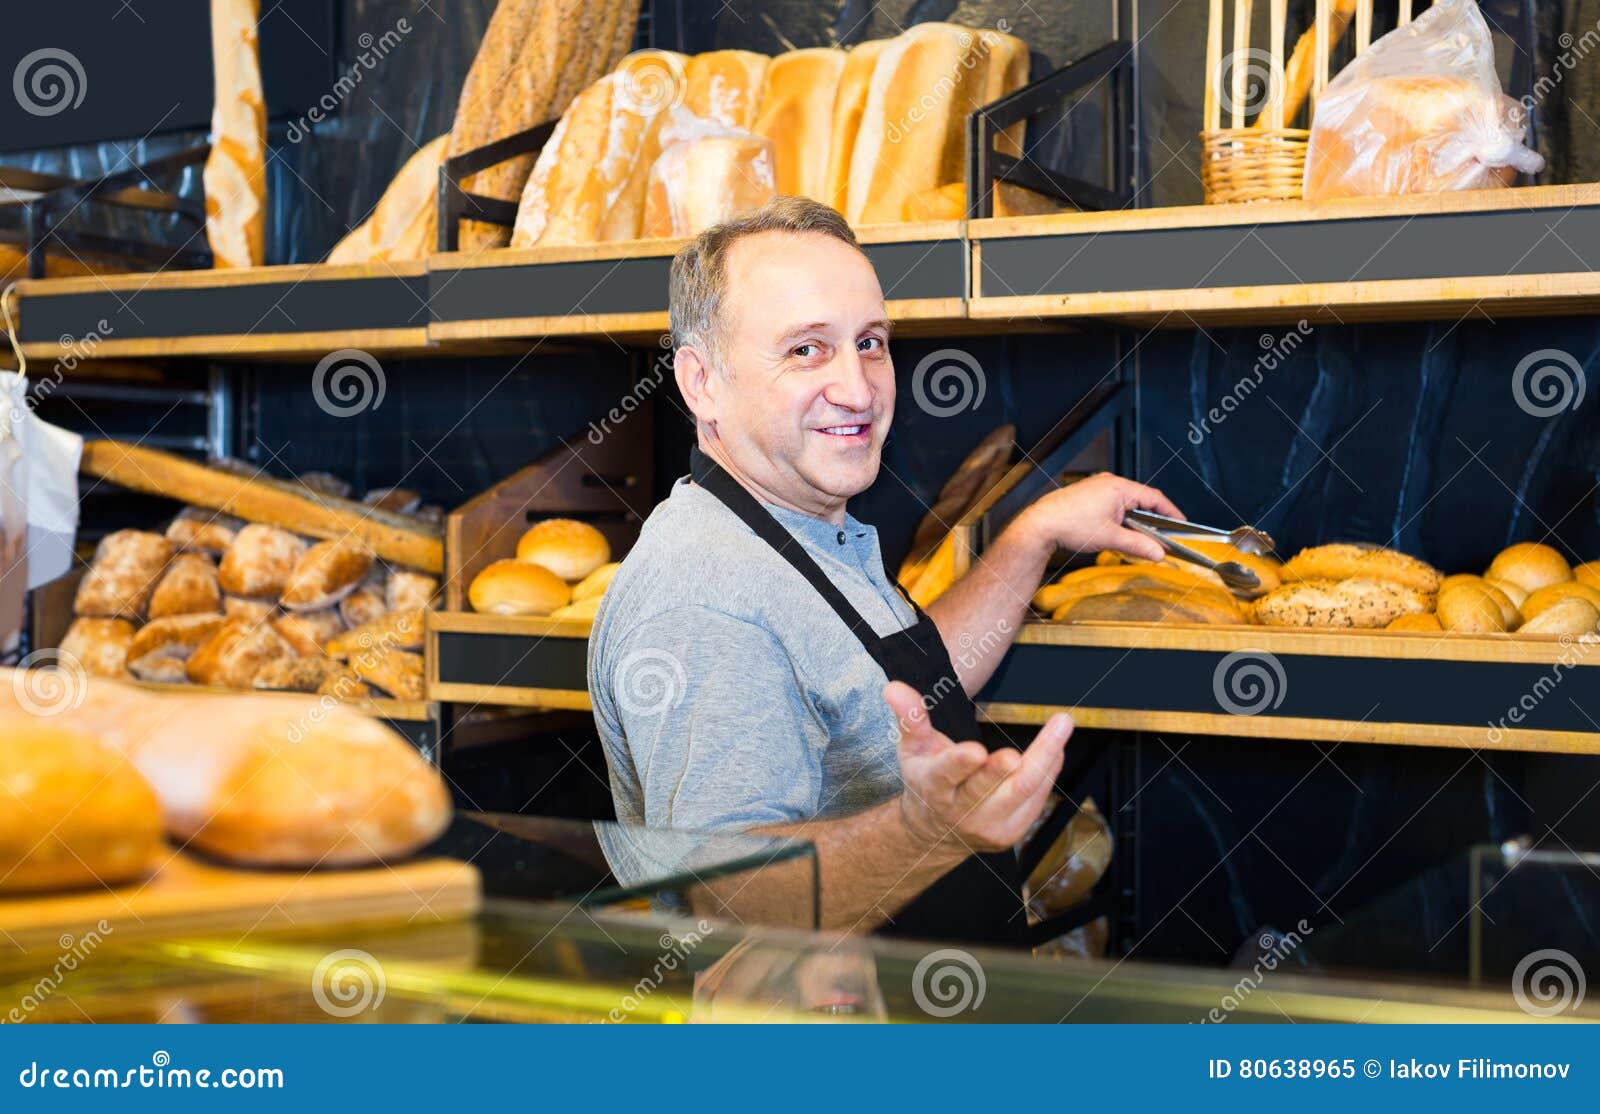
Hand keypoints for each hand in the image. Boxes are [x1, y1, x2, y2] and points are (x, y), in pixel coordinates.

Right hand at [885, 681, 1070, 854]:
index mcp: (933, 787)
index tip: (977, 750)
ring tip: (1062, 724)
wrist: (935, 832)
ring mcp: (988, 825)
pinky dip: (1048, 768)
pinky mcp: (1010, 833)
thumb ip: (911, 718)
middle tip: (1026, 744)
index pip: (946, 775)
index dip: (961, 763)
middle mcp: (960, 810)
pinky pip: (1036, 797)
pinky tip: (1056, 746)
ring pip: (1023, 790)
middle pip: (989, 787)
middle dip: (1007, 767)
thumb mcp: (912, 749)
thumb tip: (894, 687)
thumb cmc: (926, 780)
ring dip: (1046, 756)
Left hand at [1012, 472, 1182, 563]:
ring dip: (1136, 521)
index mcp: (1118, 487)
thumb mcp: (1110, 538)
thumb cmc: (1069, 524)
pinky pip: (1114, 506)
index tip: (1182, 525)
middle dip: (1154, 519)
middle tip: (1165, 536)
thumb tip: (1159, 552)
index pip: (1155, 497)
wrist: (1039, 525)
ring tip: (1143, 539)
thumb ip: (1138, 545)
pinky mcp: (1089, 497)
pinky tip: (1122, 534)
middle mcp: (1109, 483)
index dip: (1171, 512)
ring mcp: (1098, 489)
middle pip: (1142, 500)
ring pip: (1127, 505)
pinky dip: (1122, 519)